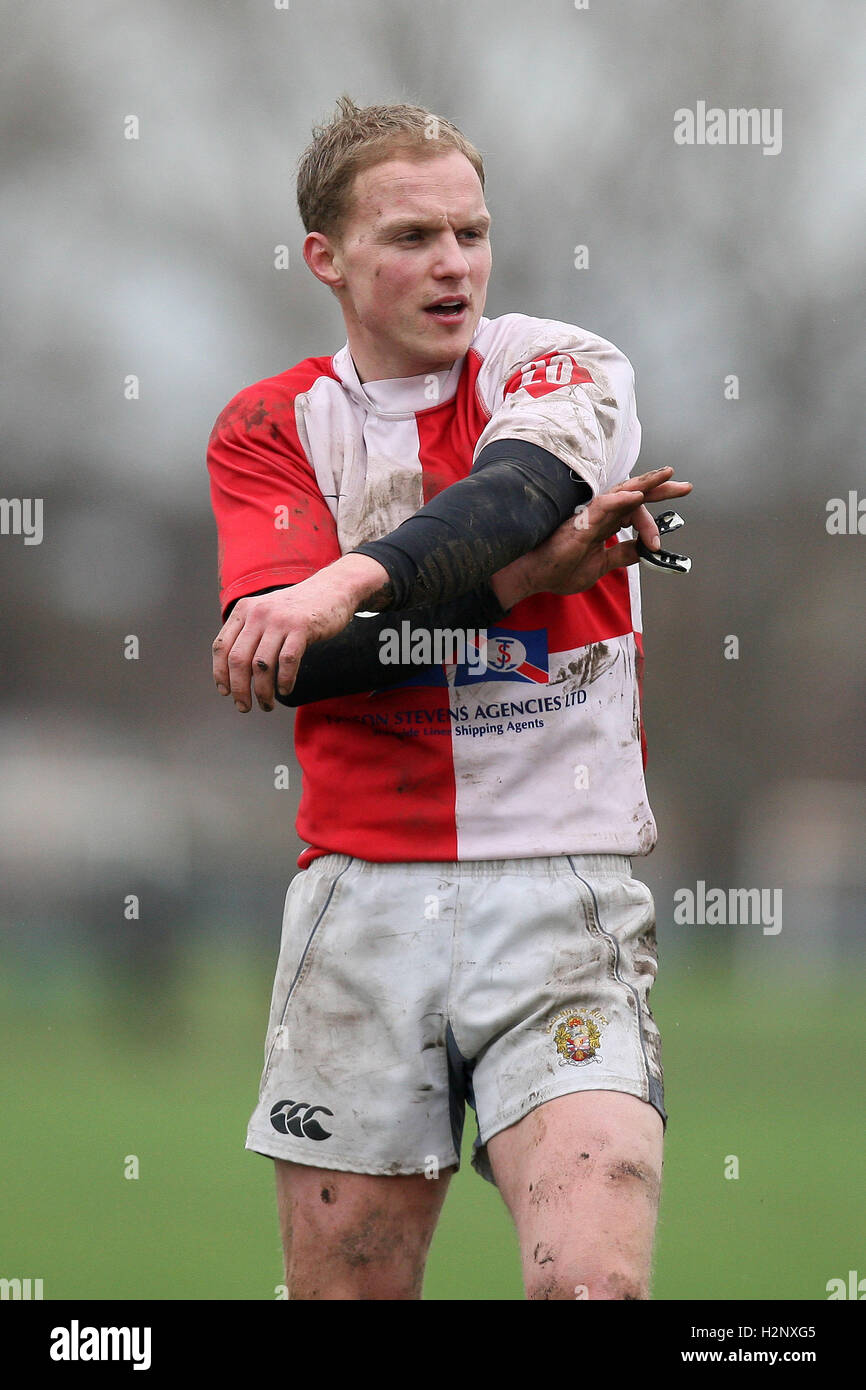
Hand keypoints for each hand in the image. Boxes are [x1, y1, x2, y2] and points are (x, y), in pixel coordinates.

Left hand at [212, 553, 389, 711]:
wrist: (333, 588)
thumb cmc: (299, 608)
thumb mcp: (267, 612)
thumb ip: (249, 633)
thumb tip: (234, 671)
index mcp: (244, 610)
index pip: (221, 647)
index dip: (220, 673)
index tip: (226, 692)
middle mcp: (258, 614)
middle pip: (238, 660)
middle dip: (239, 689)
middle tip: (244, 707)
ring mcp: (280, 620)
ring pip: (261, 665)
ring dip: (262, 692)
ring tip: (267, 705)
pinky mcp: (302, 627)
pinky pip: (287, 661)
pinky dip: (284, 681)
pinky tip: (285, 690)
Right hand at [494, 467, 691, 604]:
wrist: (534, 576)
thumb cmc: (558, 569)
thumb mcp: (600, 566)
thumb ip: (620, 555)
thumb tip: (642, 550)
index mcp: (605, 523)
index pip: (635, 511)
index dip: (653, 521)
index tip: (664, 539)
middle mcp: (600, 514)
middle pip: (635, 495)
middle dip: (661, 489)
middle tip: (685, 486)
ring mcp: (590, 515)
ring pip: (623, 493)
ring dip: (646, 484)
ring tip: (668, 475)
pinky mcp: (580, 521)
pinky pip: (604, 505)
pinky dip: (622, 499)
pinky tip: (639, 496)